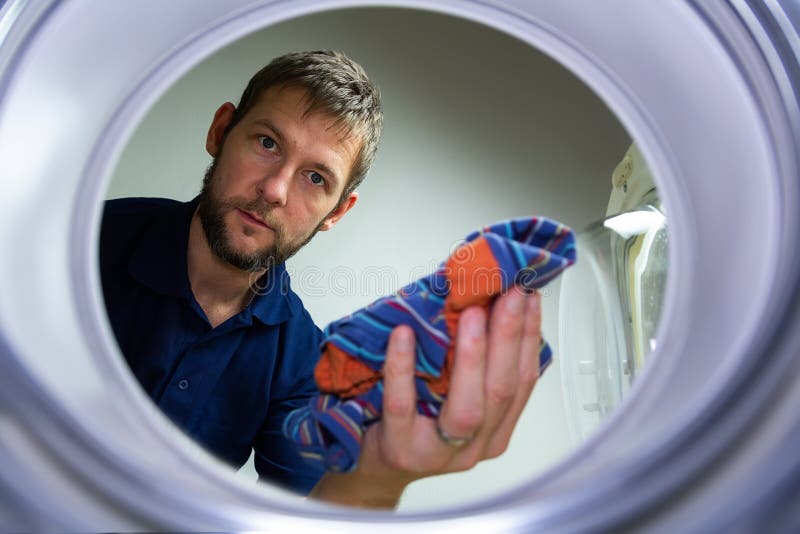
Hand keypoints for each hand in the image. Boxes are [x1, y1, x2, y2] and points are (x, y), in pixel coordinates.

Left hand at [309, 289, 542, 507]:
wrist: (377, 469)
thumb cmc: (417, 427)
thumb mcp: (455, 398)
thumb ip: (475, 368)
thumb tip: (487, 306)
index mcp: (496, 430)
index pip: (523, 380)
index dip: (529, 336)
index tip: (528, 296)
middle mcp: (475, 444)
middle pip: (502, 390)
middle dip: (508, 336)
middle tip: (508, 294)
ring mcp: (439, 452)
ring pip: (466, 408)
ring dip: (473, 355)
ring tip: (472, 313)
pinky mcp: (401, 450)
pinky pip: (403, 406)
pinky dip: (403, 367)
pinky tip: (404, 335)